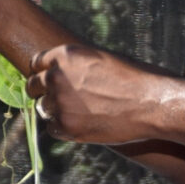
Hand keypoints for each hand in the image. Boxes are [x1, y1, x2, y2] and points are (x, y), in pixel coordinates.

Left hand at [25, 43, 164, 143]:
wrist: (152, 104)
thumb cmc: (133, 79)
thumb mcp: (100, 59)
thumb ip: (75, 64)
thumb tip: (57, 71)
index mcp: (65, 56)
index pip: (36, 63)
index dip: (42, 72)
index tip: (47, 79)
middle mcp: (57, 77)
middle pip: (33, 85)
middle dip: (42, 91)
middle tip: (59, 98)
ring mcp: (60, 103)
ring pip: (42, 108)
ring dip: (54, 110)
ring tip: (78, 112)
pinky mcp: (66, 127)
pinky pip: (51, 128)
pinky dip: (62, 128)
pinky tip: (81, 124)